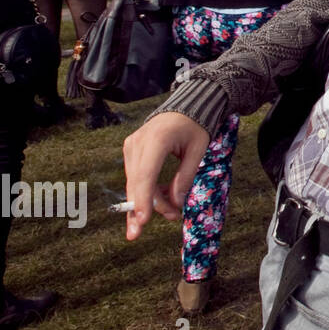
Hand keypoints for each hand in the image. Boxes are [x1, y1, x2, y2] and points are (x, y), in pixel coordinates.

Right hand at [122, 112, 210, 239]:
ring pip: (134, 183)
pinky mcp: (130, 150)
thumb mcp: (197, 151)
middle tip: (171, 219)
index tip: (143, 221)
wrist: (184, 108)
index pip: (146, 175)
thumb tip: (176, 204)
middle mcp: (137, 143)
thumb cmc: (194, 127)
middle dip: (148, 207)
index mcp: (156, 140)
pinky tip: (158, 201)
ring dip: (150, 201)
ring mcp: (131, 146)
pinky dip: (146, 190)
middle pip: (137, 183)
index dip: (144, 200)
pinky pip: (135, 176)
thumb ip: (185, 177)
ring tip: (172, 212)